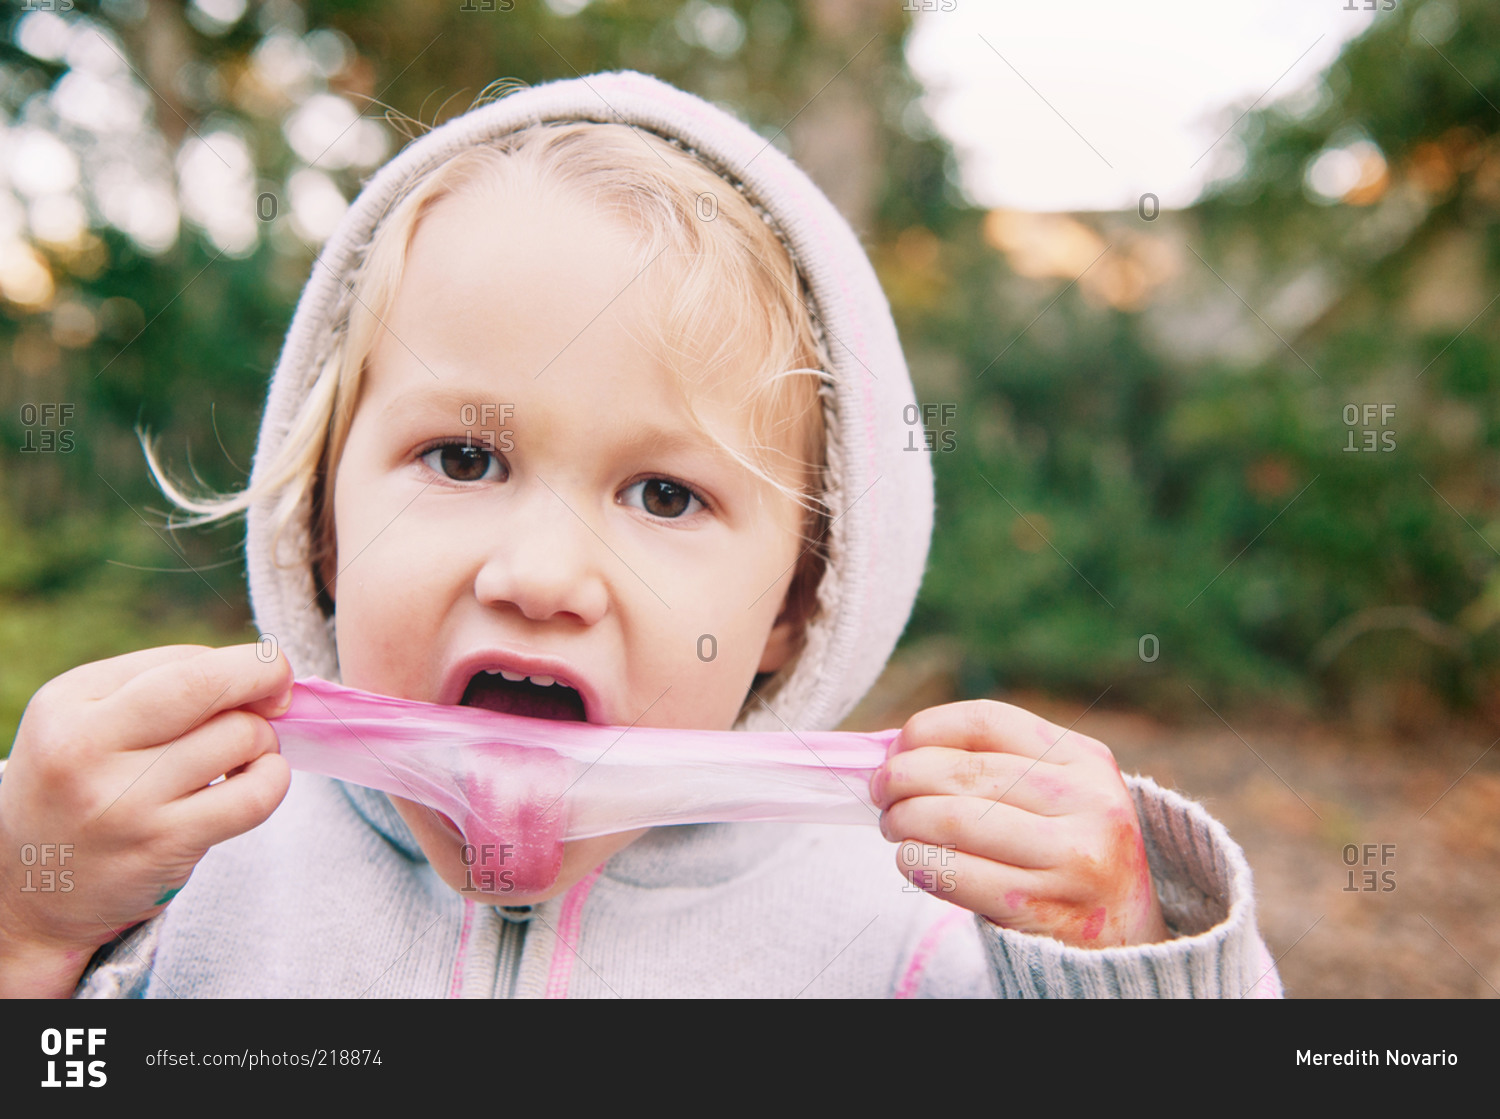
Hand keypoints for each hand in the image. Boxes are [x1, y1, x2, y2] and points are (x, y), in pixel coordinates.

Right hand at [0, 644, 292, 996]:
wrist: (30, 889)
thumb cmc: (82, 787)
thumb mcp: (90, 721)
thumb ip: (166, 686)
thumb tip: (265, 674)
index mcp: (68, 702)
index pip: (184, 661)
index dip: (241, 665)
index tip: (261, 681)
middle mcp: (86, 746)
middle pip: (208, 684)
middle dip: (267, 678)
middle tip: (278, 701)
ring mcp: (124, 800)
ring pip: (240, 737)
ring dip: (263, 742)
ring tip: (240, 760)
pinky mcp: (161, 845)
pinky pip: (254, 797)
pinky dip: (273, 781)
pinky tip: (255, 783)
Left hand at [869, 699, 1169, 948]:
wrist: (1123, 936)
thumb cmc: (1065, 851)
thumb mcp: (1058, 794)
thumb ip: (993, 763)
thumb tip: (895, 747)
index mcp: (1086, 759)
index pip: (987, 721)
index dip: (927, 729)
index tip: (896, 749)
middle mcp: (1089, 802)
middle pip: (965, 772)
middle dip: (903, 778)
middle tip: (881, 794)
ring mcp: (1074, 857)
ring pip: (954, 821)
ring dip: (904, 821)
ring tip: (892, 827)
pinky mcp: (1047, 908)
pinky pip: (958, 875)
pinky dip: (917, 862)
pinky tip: (909, 860)